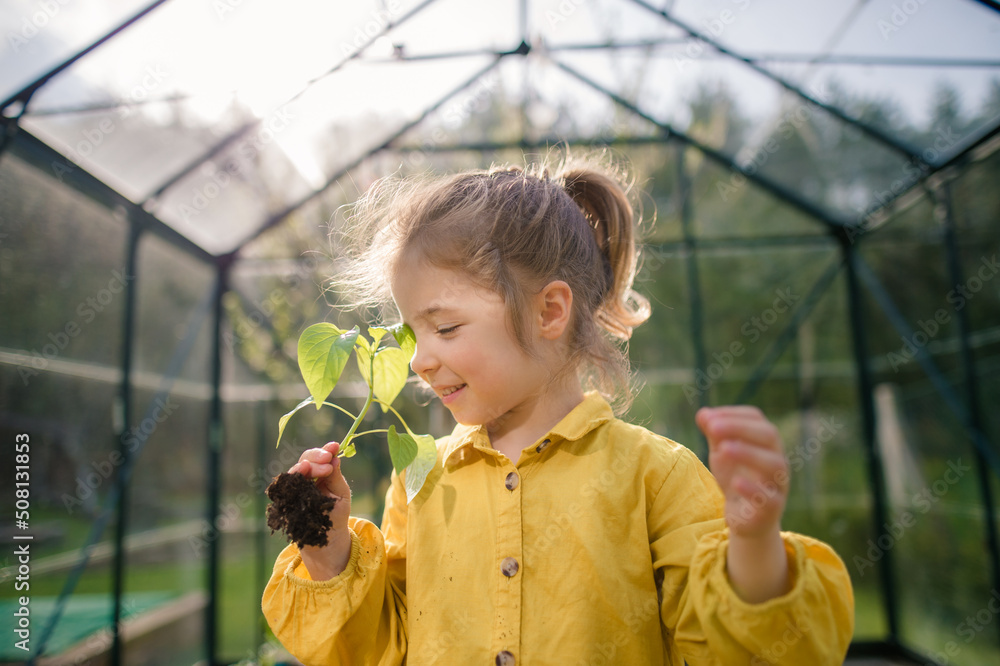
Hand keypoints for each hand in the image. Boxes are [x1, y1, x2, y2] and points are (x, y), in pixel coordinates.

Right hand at [290, 442, 352, 578]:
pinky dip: (290, 482)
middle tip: (327, 459)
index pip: (319, 457)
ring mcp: (294, 490)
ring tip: (314, 467)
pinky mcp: (286, 502)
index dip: (325, 450)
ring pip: (293, 473)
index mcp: (320, 474)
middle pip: (305, 461)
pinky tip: (299, 477)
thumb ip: (336, 477)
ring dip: (304, 468)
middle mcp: (305, 479)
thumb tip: (336, 456)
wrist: (327, 541)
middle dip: (315, 457)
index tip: (334, 446)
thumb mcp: (341, 494)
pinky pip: (284, 489)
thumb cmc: (336, 516)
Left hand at [696, 406, 787, 538]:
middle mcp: (776, 459)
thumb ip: (714, 434)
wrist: (746, 517)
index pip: (756, 419)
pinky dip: (753, 489)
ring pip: (775, 464)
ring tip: (724, 449)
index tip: (709, 417)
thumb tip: (702, 413)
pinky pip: (770, 499)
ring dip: (748, 453)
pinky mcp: (772, 510)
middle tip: (712, 428)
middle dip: (740, 428)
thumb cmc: (736, 478)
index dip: (733, 415)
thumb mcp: (721, 453)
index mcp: (765, 442)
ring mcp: (778, 484)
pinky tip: (735, 482)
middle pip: (769, 436)